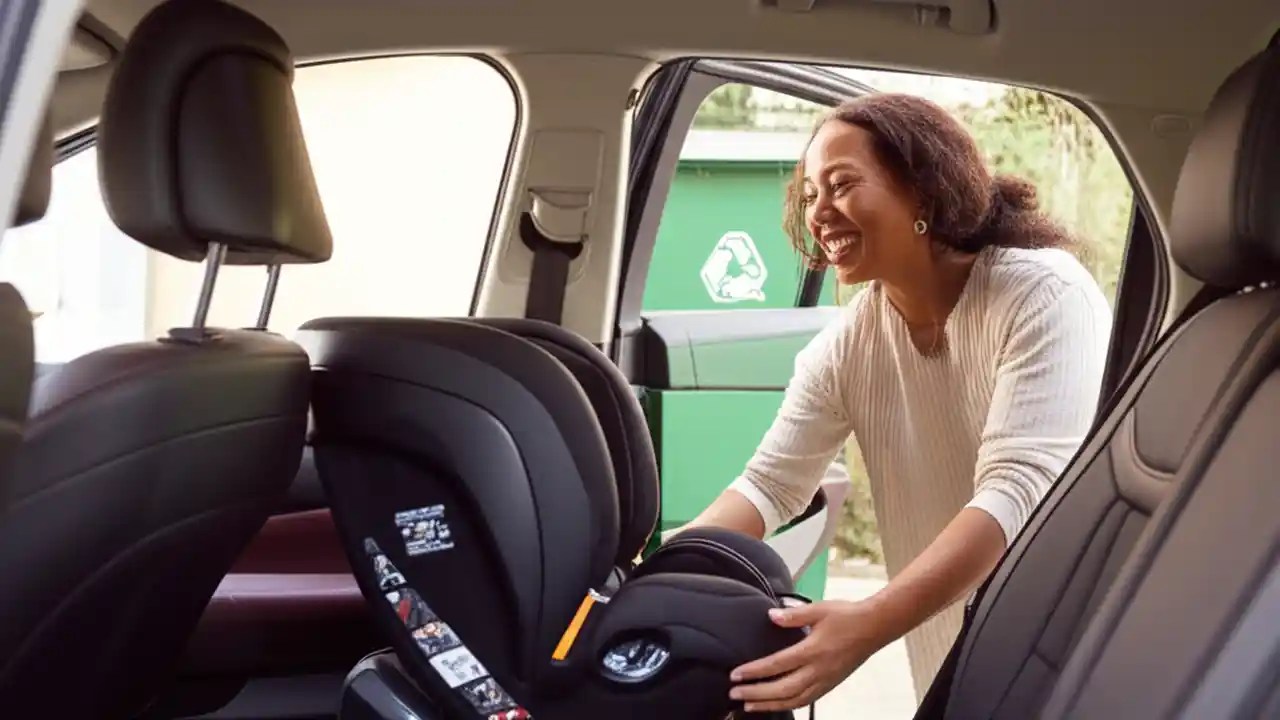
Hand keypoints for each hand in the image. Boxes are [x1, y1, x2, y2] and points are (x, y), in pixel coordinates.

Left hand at [728, 600, 888, 712]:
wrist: (875, 627)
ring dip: (769, 704)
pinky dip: (788, 705)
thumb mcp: (819, 609)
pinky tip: (776, 704)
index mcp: (813, 650)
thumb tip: (770, 615)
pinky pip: (806, 701)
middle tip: (734, 693)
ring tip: (749, 705)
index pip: (777, 665)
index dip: (754, 671)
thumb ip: (793, 614)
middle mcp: (818, 670)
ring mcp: (825, 681)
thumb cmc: (847, 616)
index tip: (735, 675)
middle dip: (756, 694)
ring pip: (794, 700)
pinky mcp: (830, 685)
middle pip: (782, 689)